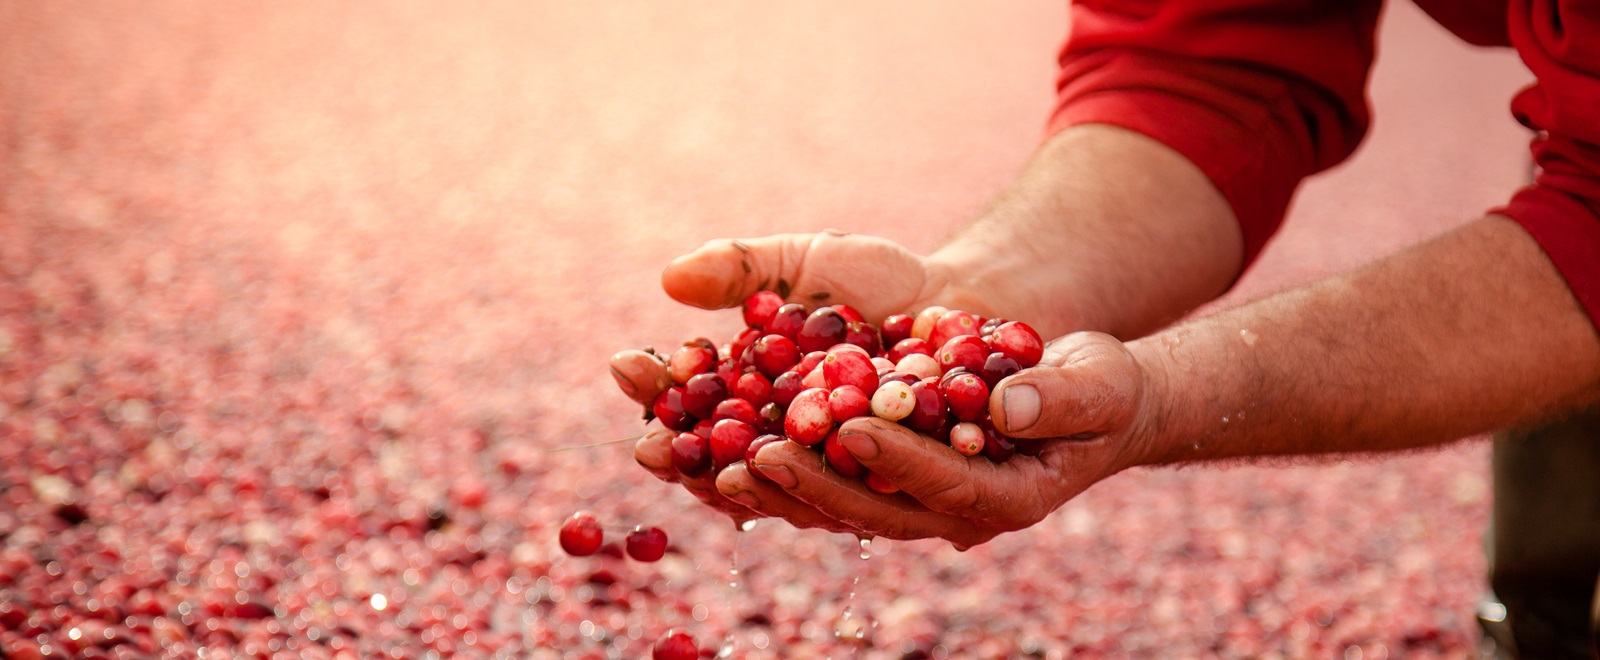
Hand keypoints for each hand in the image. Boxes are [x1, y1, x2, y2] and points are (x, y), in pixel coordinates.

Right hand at [610, 230, 1018, 526]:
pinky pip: (863, 497)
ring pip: (786, 496)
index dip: (655, 392)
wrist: (966, 295)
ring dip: (752, 486)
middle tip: (651, 442)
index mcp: (749, 403)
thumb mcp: (803, 263)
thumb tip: (670, 279)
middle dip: (685, 457)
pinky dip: (837, 486)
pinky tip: (807, 470)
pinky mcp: (899, 491)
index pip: (688, 408)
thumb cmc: (875, 282)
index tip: (626, 366)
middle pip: (721, 467)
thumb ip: (740, 268)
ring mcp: (839, 478)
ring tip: (725, 467)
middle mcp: (785, 452)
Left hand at [714, 332, 1161, 547]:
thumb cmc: (1105, 390)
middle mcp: (951, 510)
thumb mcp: (1098, 385)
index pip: (944, 484)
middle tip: (755, 457)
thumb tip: (1009, 401)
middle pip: (873, 507)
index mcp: (1005, 498)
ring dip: (779, 484)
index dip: (897, 460)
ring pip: (837, 499)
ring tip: (720, 465)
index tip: (850, 428)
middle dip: (814, 483)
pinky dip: (779, 461)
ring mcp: (915, 495)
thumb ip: (1059, 397)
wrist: (1090, 397)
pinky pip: (827, 473)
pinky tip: (725, 444)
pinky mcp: (889, 471)